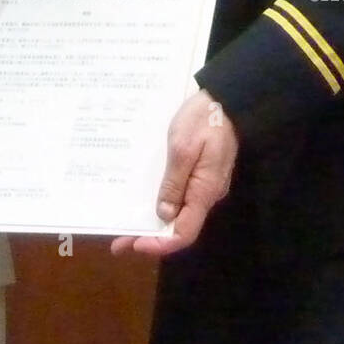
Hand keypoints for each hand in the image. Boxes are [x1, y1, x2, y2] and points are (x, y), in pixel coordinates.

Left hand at [110, 89, 236, 257]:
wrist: (224, 99)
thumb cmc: (203, 120)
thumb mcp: (182, 147)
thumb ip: (174, 182)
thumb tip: (163, 214)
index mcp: (204, 191)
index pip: (184, 233)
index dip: (159, 244)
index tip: (134, 243)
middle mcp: (206, 194)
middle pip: (179, 227)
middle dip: (150, 237)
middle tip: (119, 242)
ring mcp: (204, 185)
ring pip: (179, 214)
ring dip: (154, 222)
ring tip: (126, 225)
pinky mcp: (200, 175)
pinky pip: (182, 197)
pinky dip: (162, 204)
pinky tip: (144, 200)